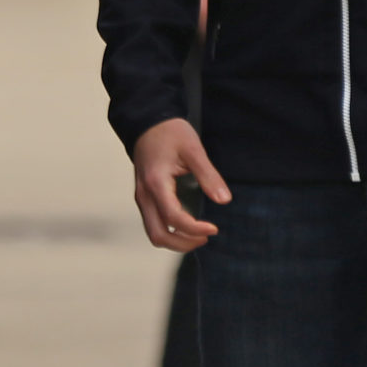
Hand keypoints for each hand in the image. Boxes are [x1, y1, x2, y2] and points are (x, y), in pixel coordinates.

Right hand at [130, 118, 231, 253]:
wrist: (147, 122)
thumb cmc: (170, 133)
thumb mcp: (193, 150)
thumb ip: (208, 175)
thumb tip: (225, 200)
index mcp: (156, 183)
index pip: (173, 218)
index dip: (194, 228)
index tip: (214, 228)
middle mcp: (144, 195)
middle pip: (158, 235)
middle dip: (183, 244)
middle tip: (206, 237)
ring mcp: (141, 198)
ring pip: (154, 233)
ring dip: (176, 241)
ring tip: (199, 235)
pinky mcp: (143, 198)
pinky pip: (153, 224)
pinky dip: (170, 232)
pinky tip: (188, 226)